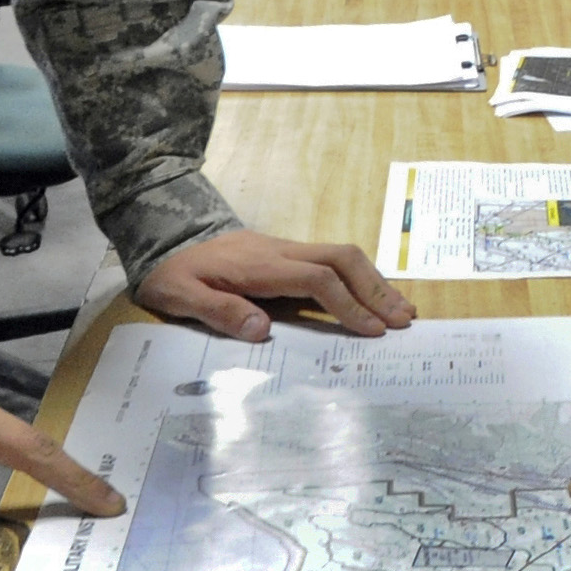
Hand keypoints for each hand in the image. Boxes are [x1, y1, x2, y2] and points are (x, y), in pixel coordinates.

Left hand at [137, 228, 415, 339]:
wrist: (165, 239)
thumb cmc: (172, 274)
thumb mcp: (179, 296)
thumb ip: (219, 311)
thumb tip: (264, 330)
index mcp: (259, 264)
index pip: (317, 278)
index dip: (347, 303)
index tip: (371, 331)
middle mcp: (282, 251)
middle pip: (343, 258)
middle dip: (377, 288)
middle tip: (405, 320)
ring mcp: (288, 250)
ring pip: (344, 256)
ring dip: (375, 282)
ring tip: (403, 311)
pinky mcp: (289, 255)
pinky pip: (334, 261)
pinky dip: (361, 279)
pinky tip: (374, 298)